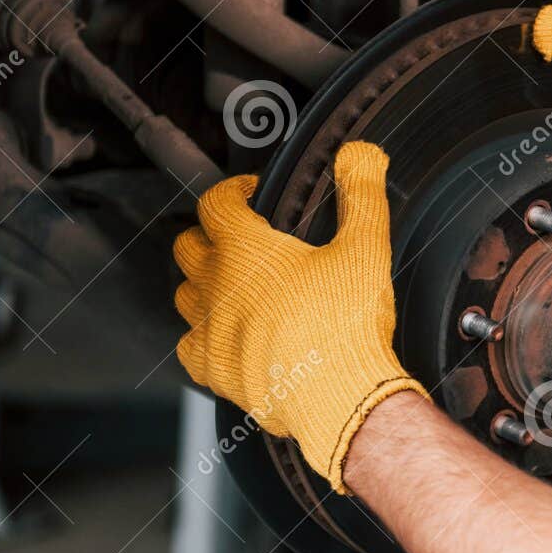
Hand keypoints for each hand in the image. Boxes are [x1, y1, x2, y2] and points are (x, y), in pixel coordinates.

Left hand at [173, 141, 428, 492]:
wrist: (341, 400)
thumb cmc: (348, 326)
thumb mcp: (366, 249)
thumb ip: (361, 194)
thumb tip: (360, 153)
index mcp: (245, 250)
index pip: (215, 202)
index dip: (233, 191)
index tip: (252, 194)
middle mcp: (216, 286)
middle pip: (189, 245)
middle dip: (212, 234)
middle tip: (243, 238)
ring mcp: (210, 330)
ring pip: (185, 293)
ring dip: (205, 282)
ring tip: (237, 285)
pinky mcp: (213, 369)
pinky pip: (190, 342)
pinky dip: (206, 333)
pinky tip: (232, 333)